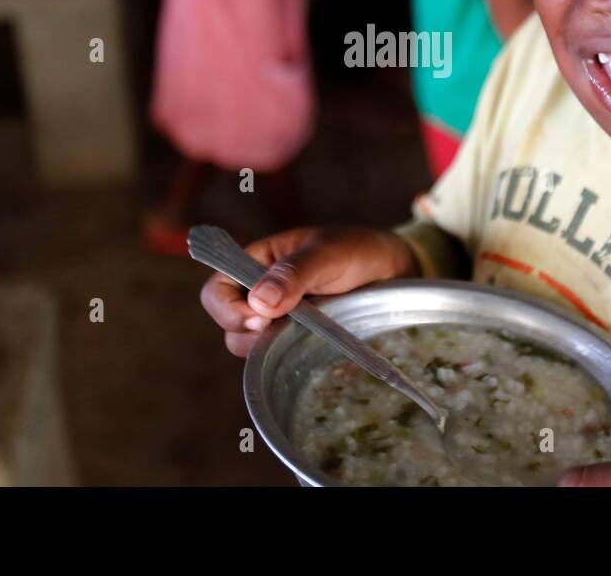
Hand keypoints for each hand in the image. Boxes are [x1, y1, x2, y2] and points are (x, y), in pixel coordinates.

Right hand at [200, 227, 420, 356]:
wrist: (393, 272)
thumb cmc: (357, 251)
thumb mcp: (327, 254)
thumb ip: (294, 273)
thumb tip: (259, 301)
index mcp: (257, 263)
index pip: (217, 289)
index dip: (227, 308)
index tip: (259, 317)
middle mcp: (259, 294)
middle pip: (227, 324)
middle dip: (247, 332)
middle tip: (281, 328)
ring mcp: (277, 320)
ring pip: (247, 348)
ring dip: (268, 347)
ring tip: (305, 331)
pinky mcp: (295, 342)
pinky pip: (275, 359)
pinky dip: (285, 358)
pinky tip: (311, 346)